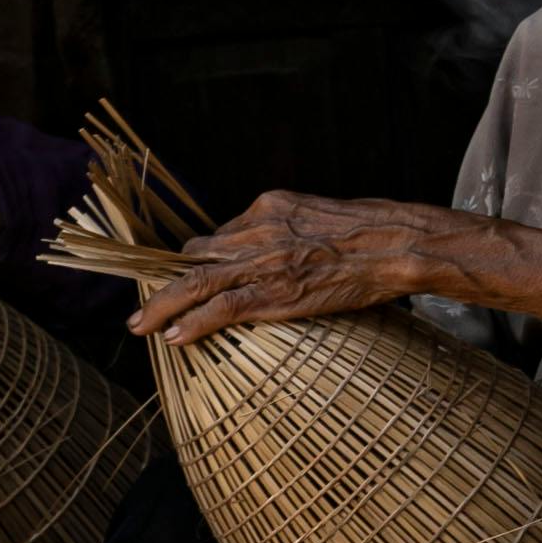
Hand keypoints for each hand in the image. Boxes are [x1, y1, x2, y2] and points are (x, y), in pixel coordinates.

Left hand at [130, 192, 541, 346]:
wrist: (402, 243)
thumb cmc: (377, 233)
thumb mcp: (324, 218)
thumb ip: (293, 231)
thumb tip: (279, 251)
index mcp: (271, 206)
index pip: (219, 233)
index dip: (195, 258)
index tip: (179, 273)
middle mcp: (258, 227)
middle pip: (197, 255)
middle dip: (164, 279)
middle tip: (138, 301)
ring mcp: (264, 259)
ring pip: (198, 282)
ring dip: (163, 305)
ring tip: (139, 325)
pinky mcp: (276, 290)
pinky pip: (222, 308)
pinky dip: (193, 322)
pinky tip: (173, 336)